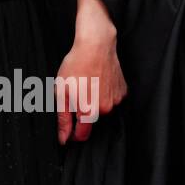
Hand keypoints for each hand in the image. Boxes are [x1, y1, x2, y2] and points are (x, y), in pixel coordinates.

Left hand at [54, 0, 125, 143]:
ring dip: (94, 101)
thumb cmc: (76, 65)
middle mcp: (106, 109)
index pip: (82, 135)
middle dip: (82, 111)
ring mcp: (117, 100)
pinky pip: (111, 98)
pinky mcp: (123, 91)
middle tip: (75, 92)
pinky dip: (104, 93)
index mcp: (89, 112)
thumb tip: (64, 138)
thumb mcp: (61, 92)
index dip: (73, 134)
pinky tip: (97, 80)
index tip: (68, 127)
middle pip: (91, 120)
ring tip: (86, 83)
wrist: (96, 45)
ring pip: (102, 108)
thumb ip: (63, 118)